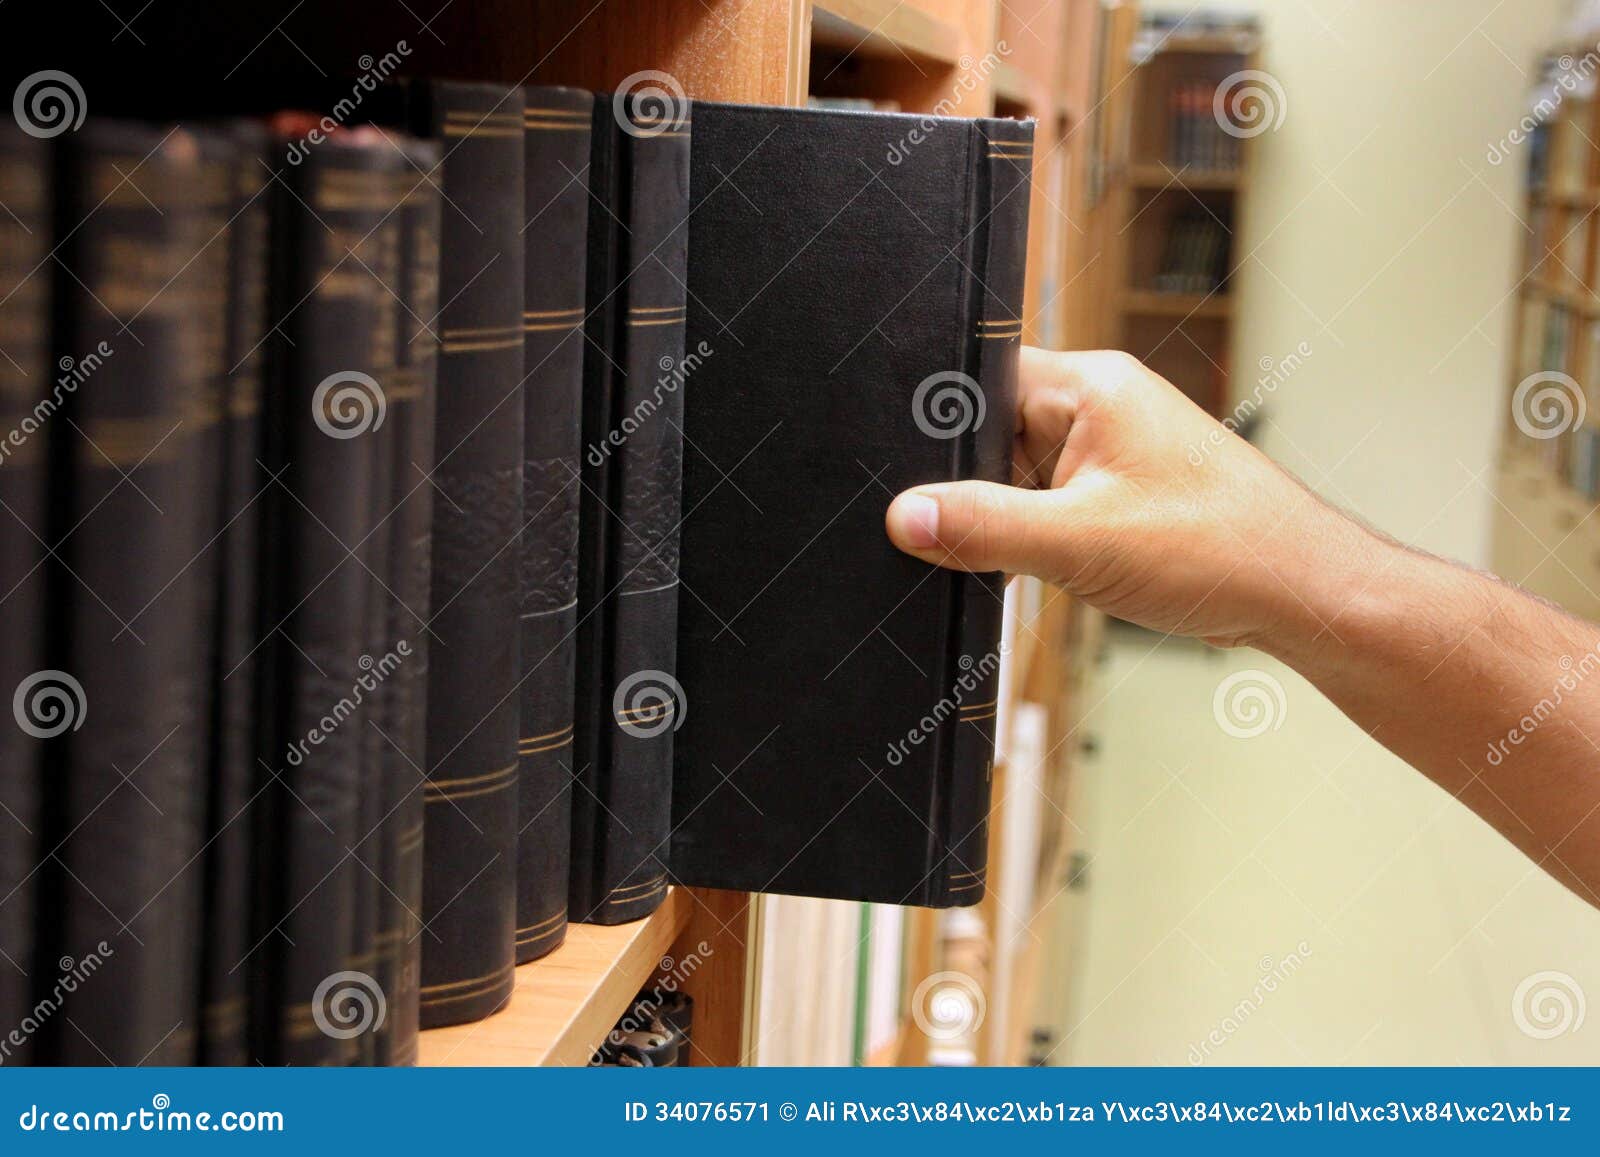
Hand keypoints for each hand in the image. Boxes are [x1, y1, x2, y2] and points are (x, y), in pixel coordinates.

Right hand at [884, 348, 1385, 652]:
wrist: (1300, 593)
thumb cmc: (1222, 549)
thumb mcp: (1080, 542)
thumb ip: (984, 527)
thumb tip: (907, 517)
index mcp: (1090, 386)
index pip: (979, 384)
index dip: (940, 433)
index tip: (909, 482)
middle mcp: (1099, 406)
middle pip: (991, 436)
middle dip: (976, 491)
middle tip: (975, 535)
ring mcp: (1109, 451)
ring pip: (1018, 478)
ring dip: (1012, 522)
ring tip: (1042, 553)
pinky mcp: (1117, 493)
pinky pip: (1047, 507)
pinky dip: (1038, 541)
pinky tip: (1054, 569)